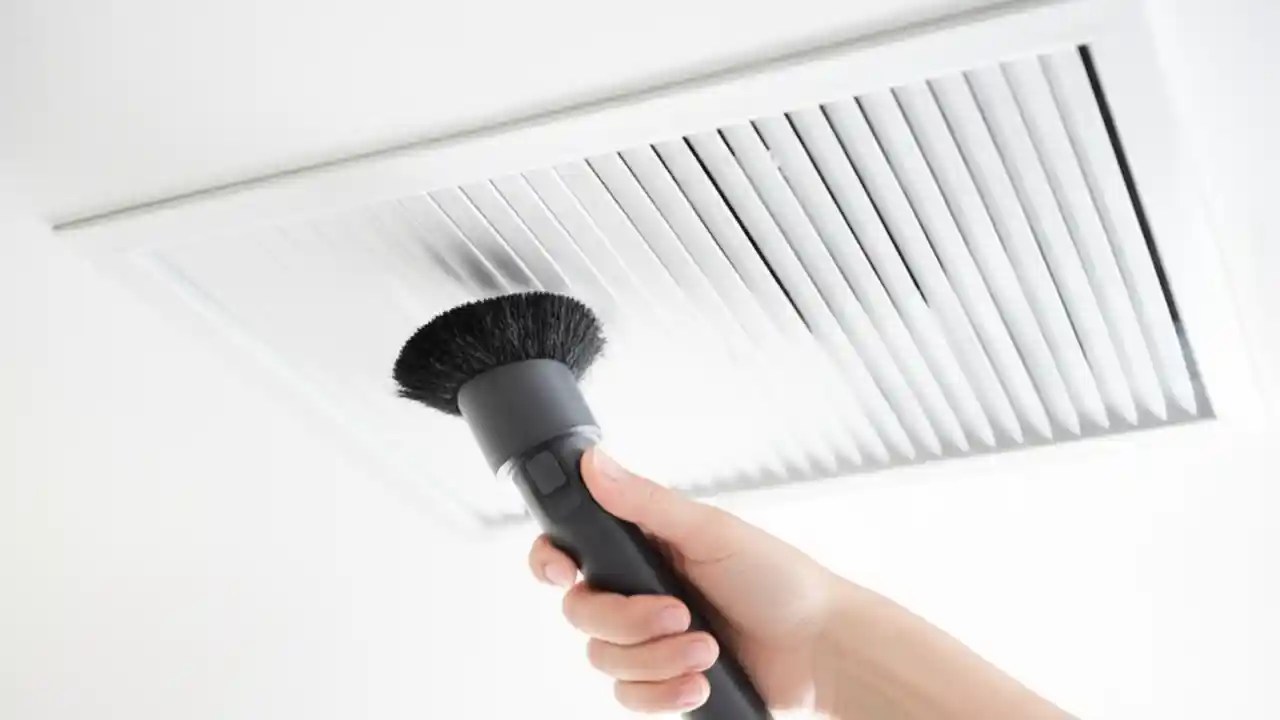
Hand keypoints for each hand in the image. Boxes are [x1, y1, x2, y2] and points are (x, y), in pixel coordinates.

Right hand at [528, 447, 838, 713]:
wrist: (820, 651)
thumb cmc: (780, 581)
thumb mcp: (712, 532)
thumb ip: (646, 503)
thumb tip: (595, 462)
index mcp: (643, 548)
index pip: (569, 552)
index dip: (550, 563)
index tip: (562, 573)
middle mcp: (638, 593)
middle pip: (581, 614)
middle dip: (629, 621)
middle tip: (680, 613)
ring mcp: (649, 642)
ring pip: (603, 660)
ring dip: (657, 659)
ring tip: (708, 648)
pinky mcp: (664, 683)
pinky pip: (629, 698)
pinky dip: (663, 694)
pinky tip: (699, 682)